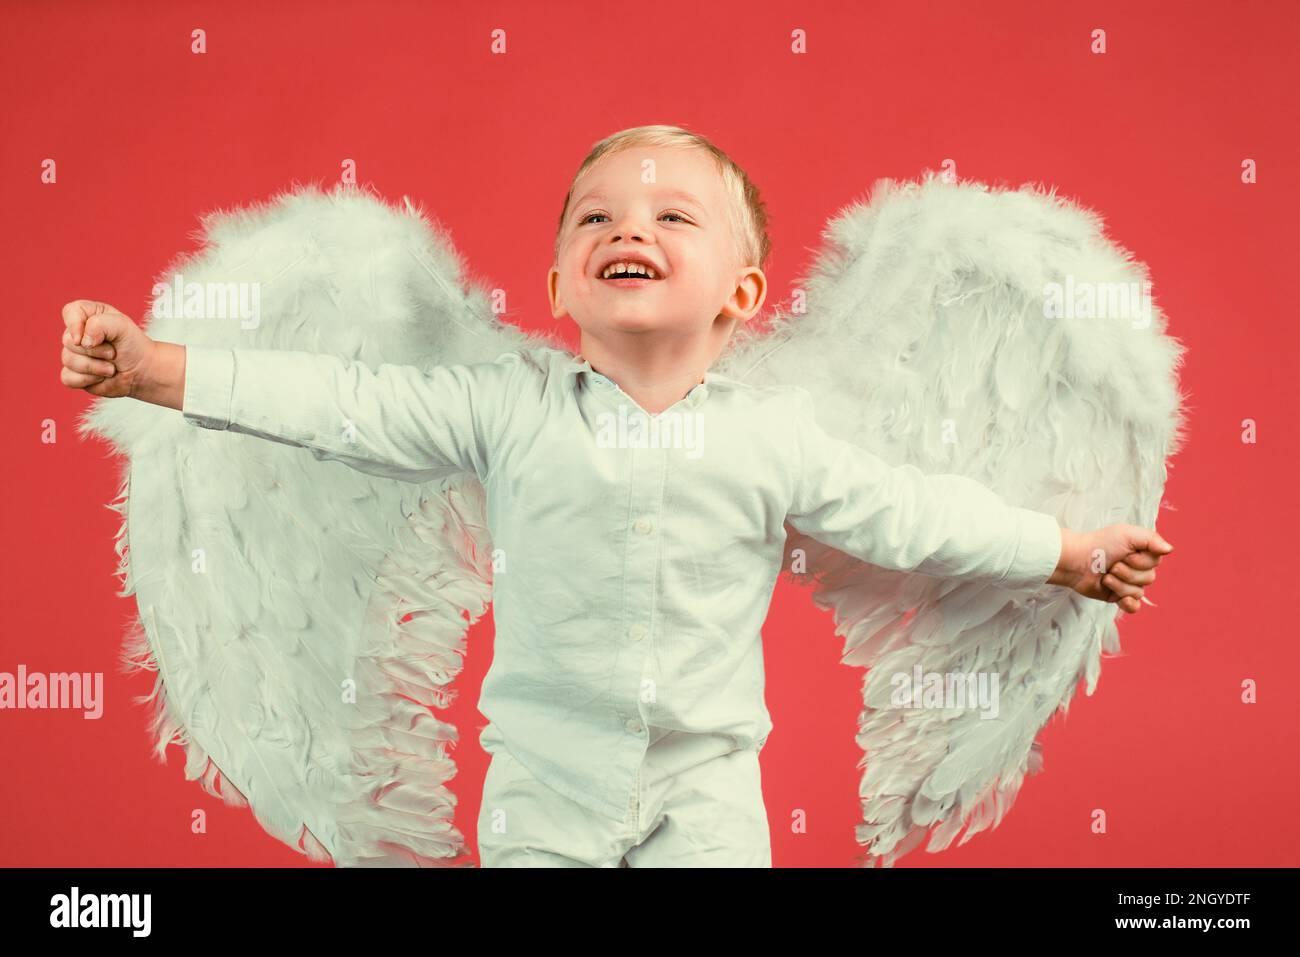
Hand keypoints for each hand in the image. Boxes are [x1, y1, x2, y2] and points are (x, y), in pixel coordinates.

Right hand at [59, 300, 156, 398]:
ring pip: (68, 360)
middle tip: (113, 353)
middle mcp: (78, 333)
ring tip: (111, 367)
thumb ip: (99, 324)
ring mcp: (74, 354)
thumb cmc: (133, 345)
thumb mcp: (122, 326)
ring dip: (95, 367)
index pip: (70, 312)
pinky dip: (87, 380)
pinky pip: (68, 378)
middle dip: (95, 351)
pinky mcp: (74, 374)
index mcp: (89, 315)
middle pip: (68, 340)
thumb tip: (82, 341)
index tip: (88, 338)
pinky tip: (101, 377)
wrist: (142, 372)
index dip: (75, 324)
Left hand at [1050, 524, 1172, 613]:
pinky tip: (1121, 600)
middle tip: (1112, 565)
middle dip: (1128, 572)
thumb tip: (1170, 549)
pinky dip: (1129, 605)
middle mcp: (1138, 569)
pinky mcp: (1117, 597)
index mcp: (1142, 553)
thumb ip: (1151, 539)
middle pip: (1149, 579)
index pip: (1156, 562)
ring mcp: (1128, 584)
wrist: (1076, 561)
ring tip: (1105, 576)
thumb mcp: (1127, 534)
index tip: (1125, 553)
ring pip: (1138, 592)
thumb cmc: (1100, 544)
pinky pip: (1134, 607)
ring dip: (1120, 584)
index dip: (1141, 560)